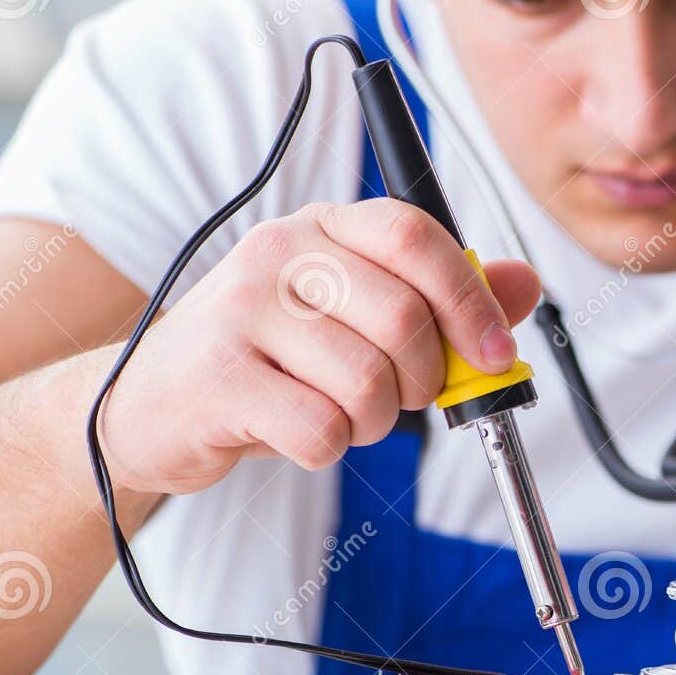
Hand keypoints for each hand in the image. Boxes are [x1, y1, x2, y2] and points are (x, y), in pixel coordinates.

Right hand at [100, 198, 540, 494]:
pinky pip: (323, 429)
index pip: (416, 237)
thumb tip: (523, 282)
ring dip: (376, 422)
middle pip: (404, 319)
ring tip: (342, 414)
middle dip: (427, 379)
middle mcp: (279, 253)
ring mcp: (241, 312)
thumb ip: (441, 297)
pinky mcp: (218, 378)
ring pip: (369, 383)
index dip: (472, 301)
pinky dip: (330, 448)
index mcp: (323, 226)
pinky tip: (298, 432)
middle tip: (406, 396)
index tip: (495, 353)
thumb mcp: (354, 313)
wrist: (152, 402)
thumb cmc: (269, 357)